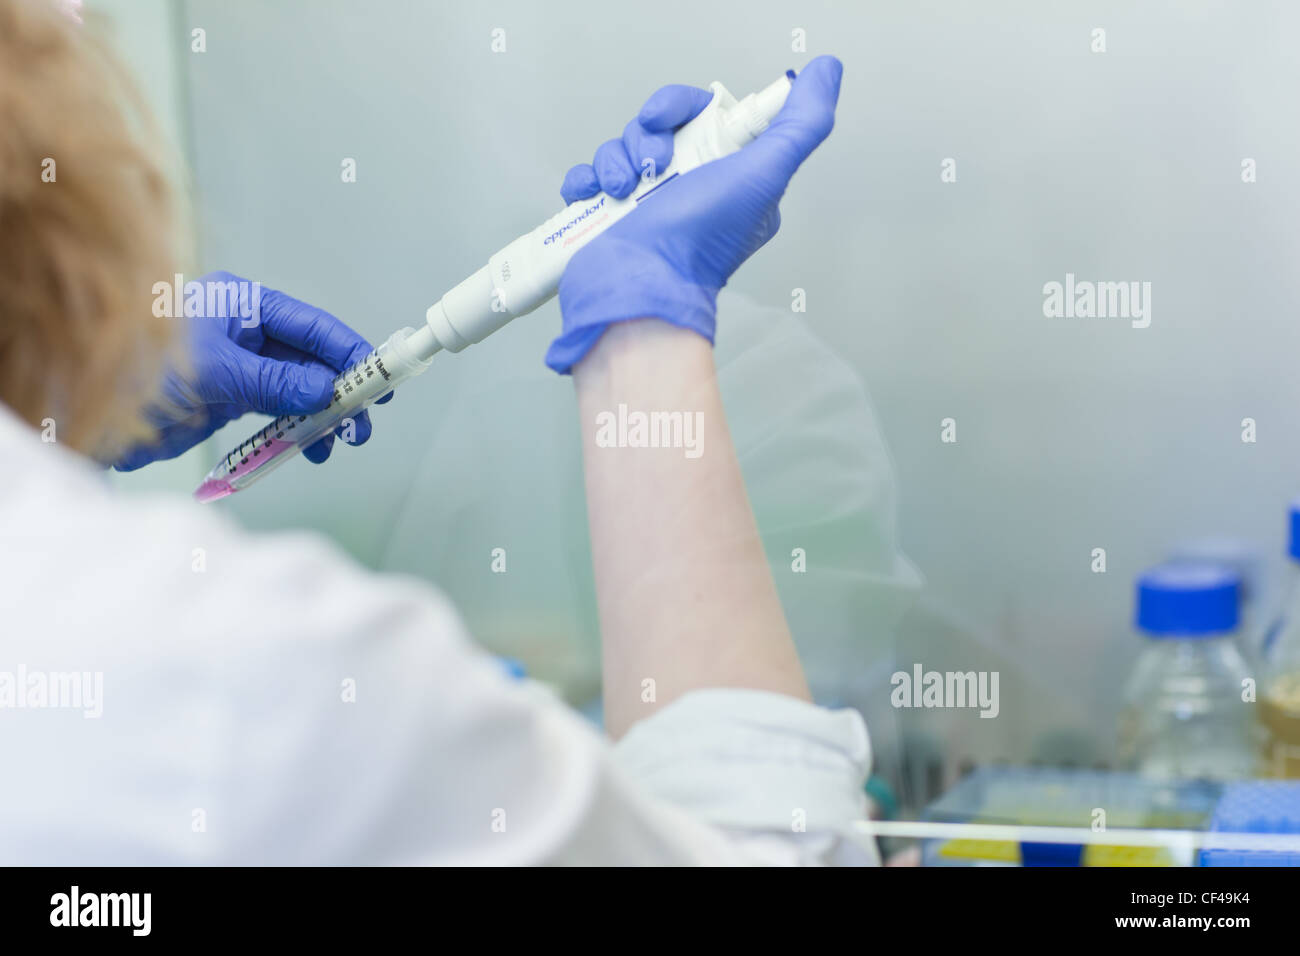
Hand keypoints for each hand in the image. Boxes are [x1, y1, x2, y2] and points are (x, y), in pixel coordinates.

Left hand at [113, 271, 390, 470]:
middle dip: (340, 390)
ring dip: (322, 414)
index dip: (348, 351)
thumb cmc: (136, 372)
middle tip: (362, 420)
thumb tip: (326, 392)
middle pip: (309, 358)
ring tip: (341, 440)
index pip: (310, 325)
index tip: (378, 376)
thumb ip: (275, 383)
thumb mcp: (215, 373)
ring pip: (297, 388)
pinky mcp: (226, 398)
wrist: (83, 414)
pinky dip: (297, 428)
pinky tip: (310, 446)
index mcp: (240, 305)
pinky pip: (276, 411)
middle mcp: (241, 331)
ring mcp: (236, 366)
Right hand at [546, 56, 842, 373]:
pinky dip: (587, 181)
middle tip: (654, 162)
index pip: (706, 116)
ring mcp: (646, 205)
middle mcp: (689, 190)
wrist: (638, 289)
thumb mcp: (762, 176)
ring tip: (623, 190)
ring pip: (623, 148)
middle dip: (647, 135)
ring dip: (616, 159)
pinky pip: (591, 178)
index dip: (685, 107)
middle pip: (660, 128)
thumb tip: (824, 75)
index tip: (680, 121)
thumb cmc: (697, 244)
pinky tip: (594, 194)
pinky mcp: (609, 217)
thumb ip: (800, 125)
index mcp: (729, 179)